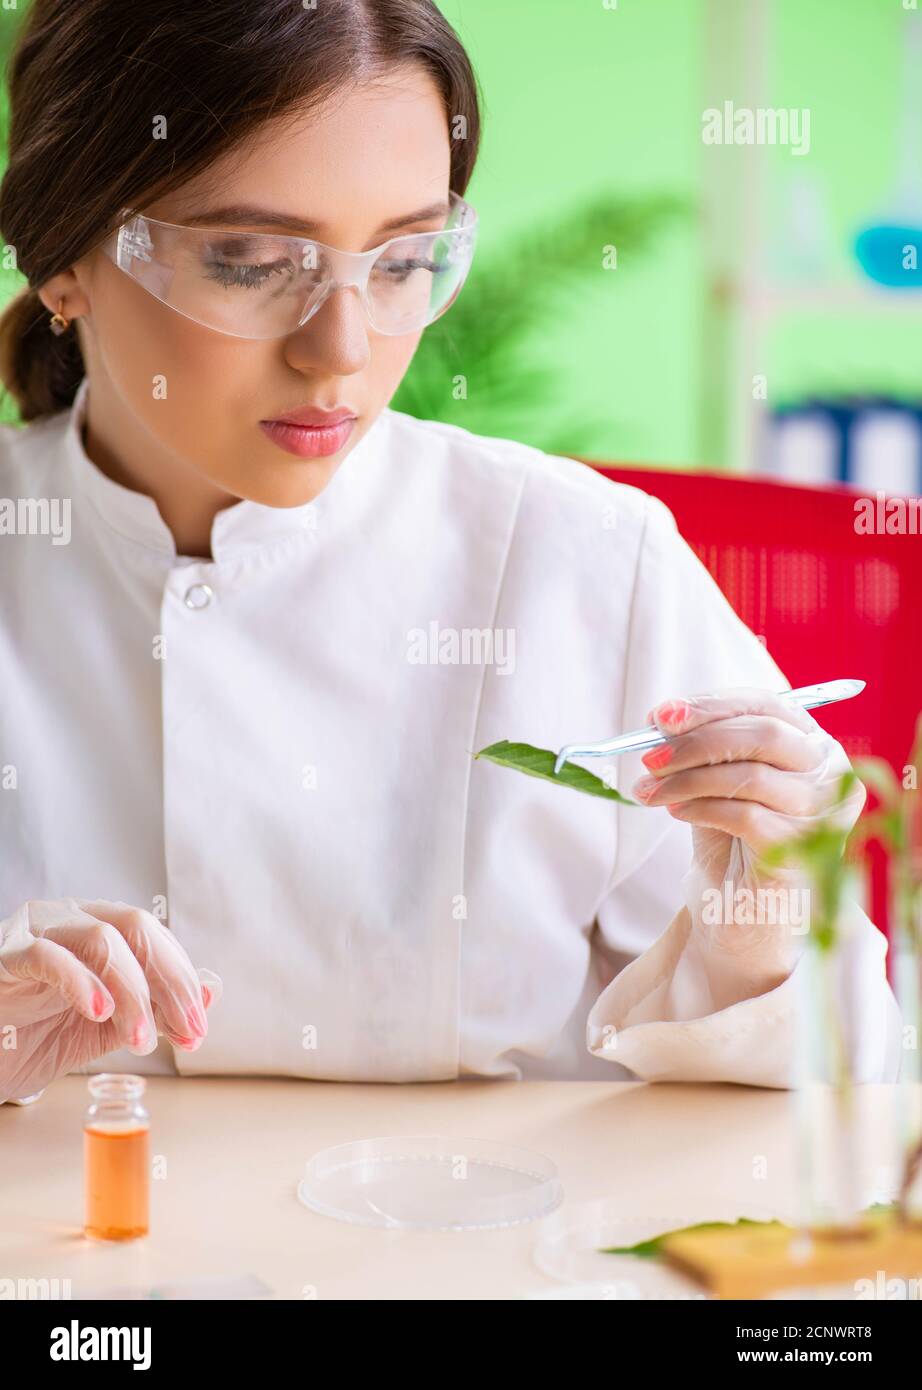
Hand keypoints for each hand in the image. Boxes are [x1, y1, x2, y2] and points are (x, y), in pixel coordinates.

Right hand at [0, 898, 221, 1102]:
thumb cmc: (32, 1038)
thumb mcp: (105, 1029)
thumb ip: (154, 1009)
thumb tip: (212, 991)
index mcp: (97, 927)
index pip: (155, 938)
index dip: (184, 980)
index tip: (198, 1028)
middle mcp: (69, 917)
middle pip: (137, 927)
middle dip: (172, 981)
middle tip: (188, 1031)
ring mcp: (35, 930)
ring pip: (101, 938)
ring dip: (133, 992)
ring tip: (140, 1040)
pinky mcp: (5, 955)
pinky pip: (47, 955)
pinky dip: (81, 982)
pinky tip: (99, 1012)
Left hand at [630, 688, 864, 992]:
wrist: (738, 913)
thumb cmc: (731, 841)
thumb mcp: (718, 781)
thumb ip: (705, 747)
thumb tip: (662, 719)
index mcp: (815, 746)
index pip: (768, 705)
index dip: (711, 705)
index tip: (660, 715)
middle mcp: (832, 775)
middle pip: (764, 735)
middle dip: (696, 741)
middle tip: (649, 755)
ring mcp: (823, 814)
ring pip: (749, 775)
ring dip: (687, 778)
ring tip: (650, 790)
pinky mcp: (802, 850)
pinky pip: (743, 815)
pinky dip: (699, 808)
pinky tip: (674, 812)